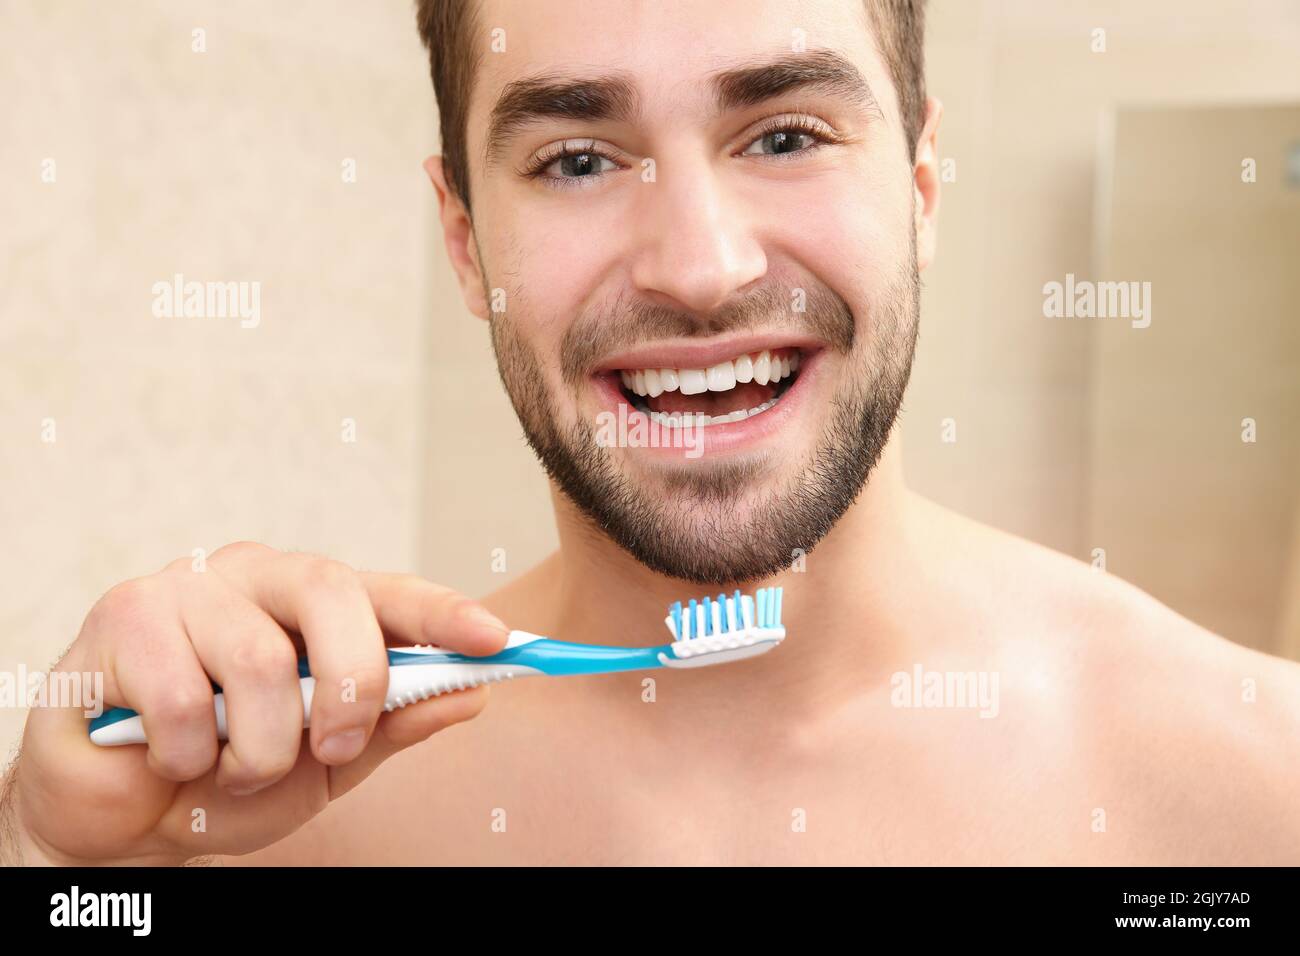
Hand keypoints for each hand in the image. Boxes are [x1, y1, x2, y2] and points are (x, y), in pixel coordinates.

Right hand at [2, 542, 507, 864]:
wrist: (122, 816)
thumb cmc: (227, 773)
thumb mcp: (327, 762)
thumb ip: (392, 722)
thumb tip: (470, 692)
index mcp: (313, 602)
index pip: (390, 591)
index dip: (444, 613)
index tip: (497, 641)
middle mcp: (257, 577)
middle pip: (333, 594)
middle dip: (351, 685)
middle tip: (335, 747)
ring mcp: (189, 588)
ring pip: (261, 661)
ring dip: (258, 749)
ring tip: (232, 770)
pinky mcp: (126, 616)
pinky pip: (184, 696)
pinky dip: (188, 755)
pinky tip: (170, 757)